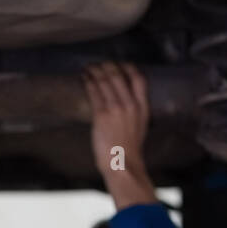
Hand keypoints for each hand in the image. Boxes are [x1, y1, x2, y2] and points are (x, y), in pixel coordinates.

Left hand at [82, 61, 156, 208]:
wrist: (122, 164)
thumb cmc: (129, 150)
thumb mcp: (140, 127)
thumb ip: (135, 112)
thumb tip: (125, 102)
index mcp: (142, 107)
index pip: (139, 79)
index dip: (129, 68)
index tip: (120, 64)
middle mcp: (130, 104)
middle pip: (119, 76)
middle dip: (108, 66)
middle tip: (100, 63)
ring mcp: (116, 108)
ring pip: (105, 81)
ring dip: (95, 72)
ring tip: (88, 68)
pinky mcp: (101, 115)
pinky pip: (94, 93)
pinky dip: (88, 82)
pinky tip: (84, 78)